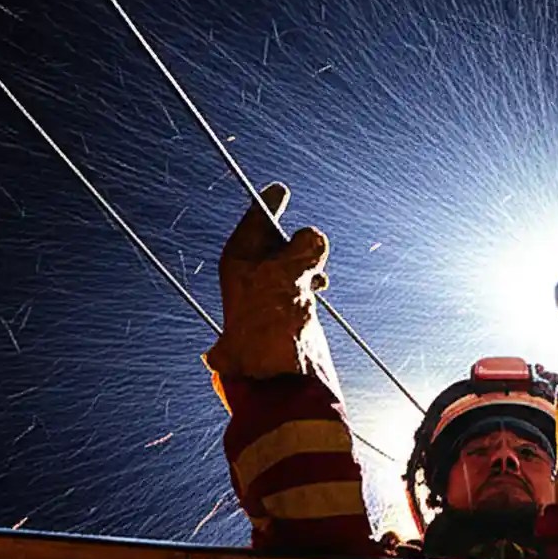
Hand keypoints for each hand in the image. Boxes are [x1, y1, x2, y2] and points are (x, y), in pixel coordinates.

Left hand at [203, 183, 339, 395]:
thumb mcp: (290, 270)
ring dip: (307, 259)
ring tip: (317, 274)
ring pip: (290, 259)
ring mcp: (267, 291)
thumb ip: (307, 245)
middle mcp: (249, 272)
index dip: (269, 203)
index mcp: (238, 257)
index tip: (281, 189)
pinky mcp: (283, 308)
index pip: (255, 220)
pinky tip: (319, 286)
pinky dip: (311, 276)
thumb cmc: (272, 319)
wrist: (275, 369)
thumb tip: (314, 237)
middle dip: (293, 237)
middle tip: (308, 239)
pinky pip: (299, 280)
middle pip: (274, 239)